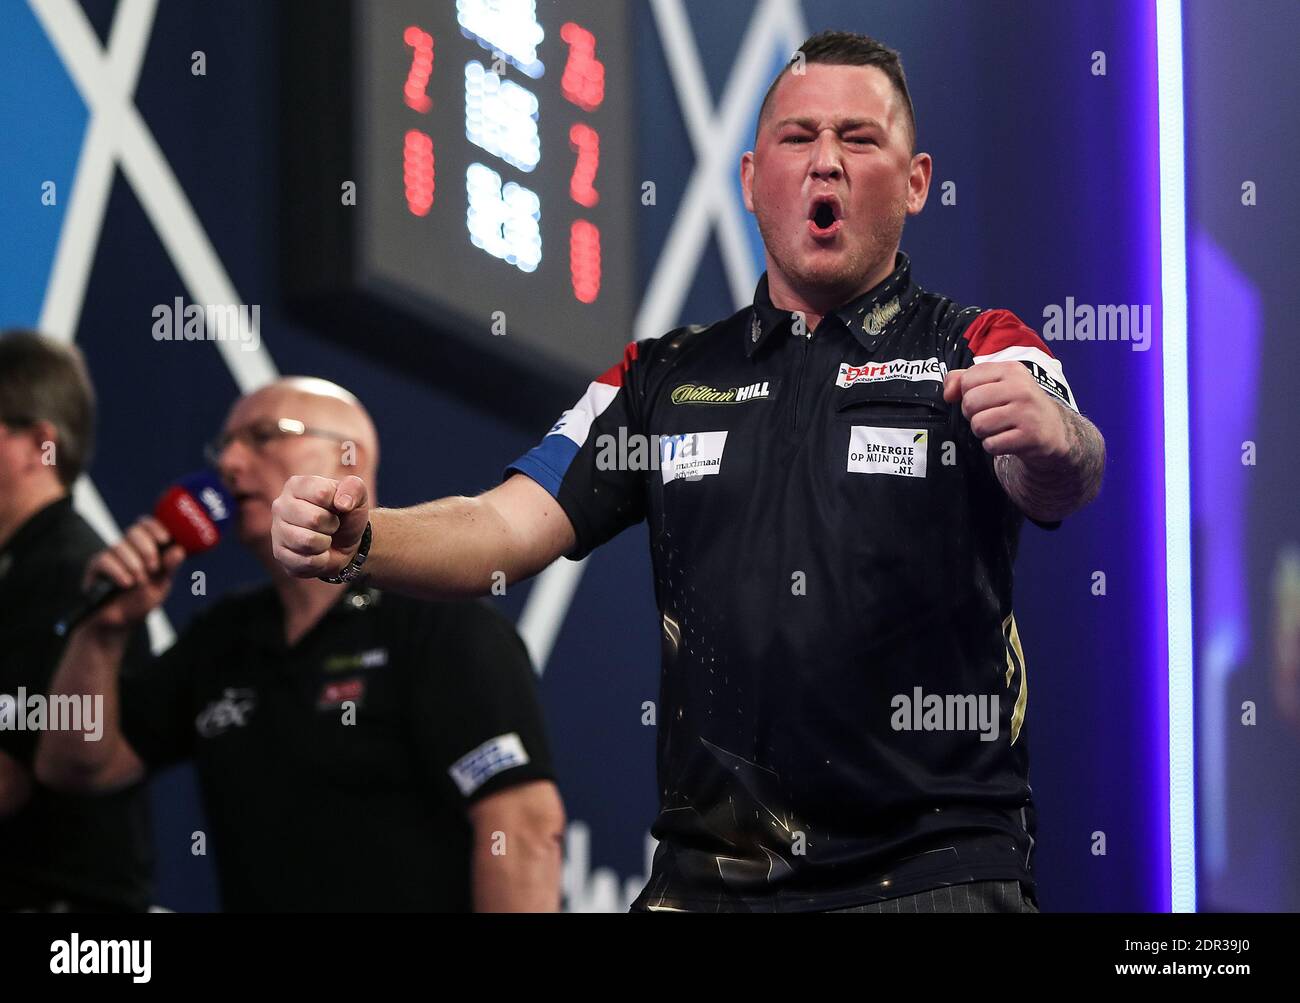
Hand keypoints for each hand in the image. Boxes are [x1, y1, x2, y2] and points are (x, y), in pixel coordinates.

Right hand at [85, 516, 185, 629]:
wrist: (118, 624)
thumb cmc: (140, 602)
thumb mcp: (160, 586)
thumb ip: (169, 568)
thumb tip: (179, 549)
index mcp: (146, 548)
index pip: (147, 524)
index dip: (155, 527)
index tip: (165, 539)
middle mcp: (128, 549)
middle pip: (134, 531)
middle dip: (147, 549)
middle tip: (152, 568)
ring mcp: (110, 556)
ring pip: (120, 546)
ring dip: (134, 565)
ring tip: (138, 582)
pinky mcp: (95, 567)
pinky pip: (105, 560)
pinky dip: (118, 572)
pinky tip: (125, 584)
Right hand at [271, 474, 369, 578]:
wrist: (345, 544)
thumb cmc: (346, 515)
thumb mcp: (357, 496)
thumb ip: (354, 488)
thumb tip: (342, 503)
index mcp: (296, 485)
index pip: (322, 494)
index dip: (337, 504)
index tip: (336, 507)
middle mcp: (281, 505)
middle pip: (314, 519)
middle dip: (331, 525)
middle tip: (331, 525)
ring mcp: (277, 530)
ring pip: (308, 541)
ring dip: (325, 543)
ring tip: (324, 538)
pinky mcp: (280, 554)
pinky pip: (306, 561)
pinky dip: (321, 560)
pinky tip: (318, 552)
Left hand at [943, 362, 1069, 461]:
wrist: (1054, 430)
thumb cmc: (1018, 405)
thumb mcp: (996, 383)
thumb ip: (964, 379)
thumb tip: (948, 393)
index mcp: (1011, 370)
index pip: (967, 379)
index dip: (966, 393)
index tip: (981, 399)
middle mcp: (1021, 388)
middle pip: (970, 402)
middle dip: (972, 414)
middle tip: (989, 416)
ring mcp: (1027, 412)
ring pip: (978, 424)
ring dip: (982, 432)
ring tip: (998, 428)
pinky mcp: (1030, 436)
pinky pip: (991, 444)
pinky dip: (993, 446)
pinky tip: (1006, 439)